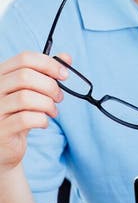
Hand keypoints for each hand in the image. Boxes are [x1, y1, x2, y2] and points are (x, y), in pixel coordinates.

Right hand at [0, 52, 68, 173]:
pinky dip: (42, 119)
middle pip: (25, 76)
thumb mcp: (32, 91)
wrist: (5, 145)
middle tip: (59, 97)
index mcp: (1, 75)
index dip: (49, 64)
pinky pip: (25, 119)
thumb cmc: (19, 113)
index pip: (24, 58)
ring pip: (25, 97)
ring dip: (48, 104)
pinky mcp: (1, 130)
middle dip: (50, 86)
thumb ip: (46, 73)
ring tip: (52, 111)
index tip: (64, 75)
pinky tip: (43, 122)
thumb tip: (66, 57)